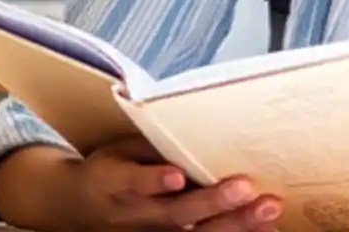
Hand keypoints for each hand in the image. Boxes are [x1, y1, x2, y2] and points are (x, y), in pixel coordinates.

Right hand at [68, 136, 281, 230]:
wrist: (80, 209)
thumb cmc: (110, 171)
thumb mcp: (119, 150)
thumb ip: (151, 147)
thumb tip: (193, 125)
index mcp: (116, 183)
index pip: (134, 182)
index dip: (154, 181)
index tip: (175, 176)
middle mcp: (137, 215)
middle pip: (176, 214)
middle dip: (212, 202)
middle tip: (245, 187)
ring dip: (235, 224)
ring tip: (267, 209)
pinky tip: (267, 228)